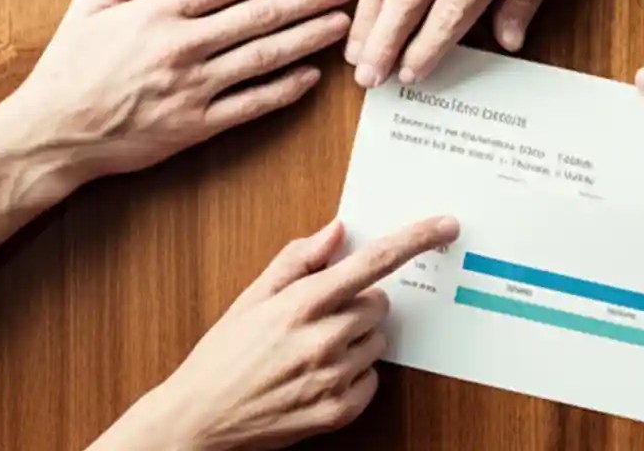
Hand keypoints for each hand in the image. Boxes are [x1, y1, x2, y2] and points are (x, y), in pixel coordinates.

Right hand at [0, 0, 356, 195]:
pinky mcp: (197, 125)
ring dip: (310, 39)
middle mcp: (182, 46)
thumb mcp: (92, 4)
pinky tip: (312, 77)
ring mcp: (193, 87)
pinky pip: (252, 105)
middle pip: (262, 16)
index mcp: (159, 10)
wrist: (51, 133)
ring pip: (265, 57)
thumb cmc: (70, 66)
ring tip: (343, 25)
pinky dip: (285, 91)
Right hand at [91, 216, 460, 449]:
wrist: (198, 418)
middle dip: (358, 304)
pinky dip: (354, 375)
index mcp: (302, 302)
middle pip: (379, 303)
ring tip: (311, 351)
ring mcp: (333, 377)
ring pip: (377, 341)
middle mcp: (323, 338)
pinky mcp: (338, 411)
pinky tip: (319, 376)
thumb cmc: (223, 354)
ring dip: (356, 340)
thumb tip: (338, 230)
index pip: (374, 262)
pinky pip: (372, 379)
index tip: (445, 225)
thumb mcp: (253, 296)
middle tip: (320, 317)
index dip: (416, 239)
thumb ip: (298, 259)